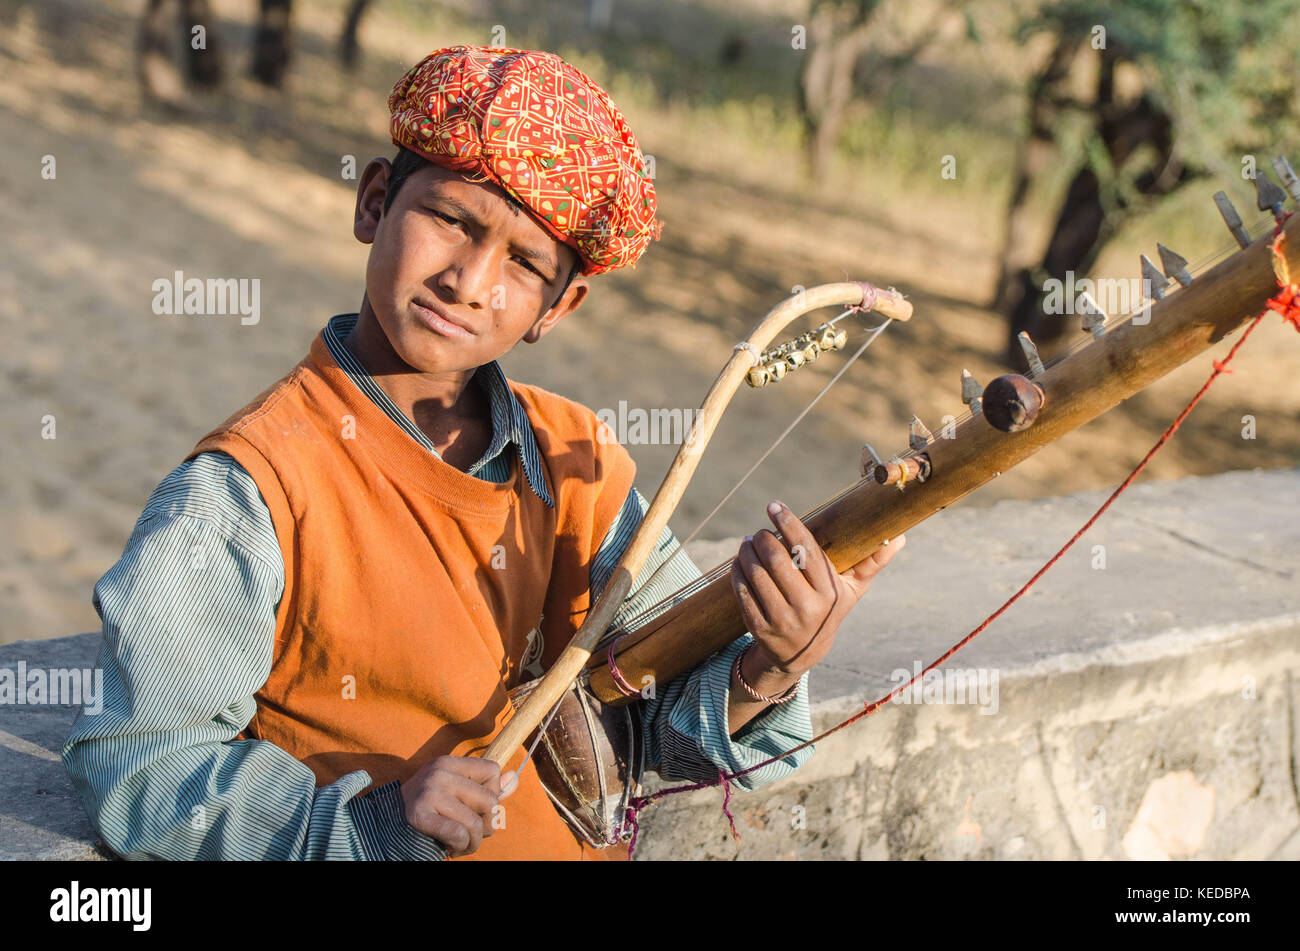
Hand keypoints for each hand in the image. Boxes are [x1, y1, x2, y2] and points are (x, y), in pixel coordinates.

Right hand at [399, 755, 515, 857]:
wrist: (385, 827)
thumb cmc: (429, 812)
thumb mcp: (456, 793)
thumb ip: (485, 788)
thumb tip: (513, 778)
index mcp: (449, 763)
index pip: (492, 771)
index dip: (492, 794)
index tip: (474, 808)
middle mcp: (439, 772)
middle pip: (490, 800)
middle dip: (487, 825)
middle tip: (471, 834)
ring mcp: (429, 792)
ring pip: (476, 822)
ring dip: (473, 842)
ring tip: (461, 844)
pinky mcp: (421, 814)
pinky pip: (459, 834)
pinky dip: (460, 847)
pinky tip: (450, 847)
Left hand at [730, 500, 905, 685]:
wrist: (802, 654)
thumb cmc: (829, 609)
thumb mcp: (852, 589)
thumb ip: (873, 562)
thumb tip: (901, 537)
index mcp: (830, 593)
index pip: (807, 550)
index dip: (789, 524)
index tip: (774, 506)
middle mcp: (807, 608)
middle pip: (777, 561)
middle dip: (763, 539)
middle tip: (759, 531)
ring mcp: (782, 620)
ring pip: (756, 574)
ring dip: (747, 552)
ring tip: (748, 543)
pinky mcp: (761, 629)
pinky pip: (743, 593)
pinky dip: (738, 572)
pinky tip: (740, 561)